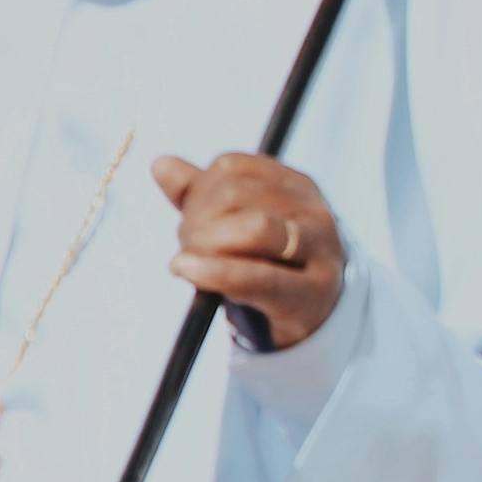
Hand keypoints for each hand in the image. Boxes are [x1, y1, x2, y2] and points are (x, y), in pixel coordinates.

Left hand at [159, 149, 346, 352]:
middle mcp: (313, 210)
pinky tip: (186, 269)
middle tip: (187, 247)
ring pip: (255, 228)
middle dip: (196, 221)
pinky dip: (215, 272)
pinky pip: (259, 277)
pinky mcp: (314, 293)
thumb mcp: (237, 226)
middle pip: (237, 195)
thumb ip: (200, 195)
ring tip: (190, 264)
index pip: (231, 167)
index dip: (196, 191)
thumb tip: (161, 164)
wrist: (314, 317)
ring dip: (206, 245)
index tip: (188, 218)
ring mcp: (320, 250)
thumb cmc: (270, 265)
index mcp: (295, 185)